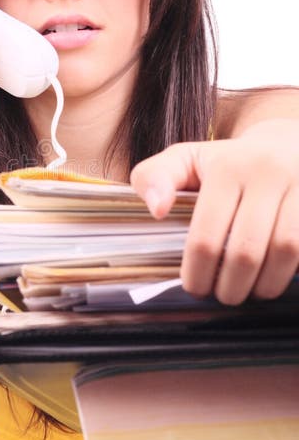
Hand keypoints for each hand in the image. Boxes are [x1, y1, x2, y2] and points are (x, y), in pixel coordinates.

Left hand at [130, 119, 298, 304]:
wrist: (286, 142)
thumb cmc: (226, 161)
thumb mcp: (184, 159)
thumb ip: (154, 177)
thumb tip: (157, 211)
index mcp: (228, 167)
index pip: (207, 236)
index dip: (198, 272)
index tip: (195, 288)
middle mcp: (269, 173)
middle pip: (246, 251)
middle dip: (231, 286)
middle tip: (222, 296)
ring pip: (285, 252)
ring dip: (265, 284)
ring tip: (249, 293)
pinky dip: (290, 272)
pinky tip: (274, 279)